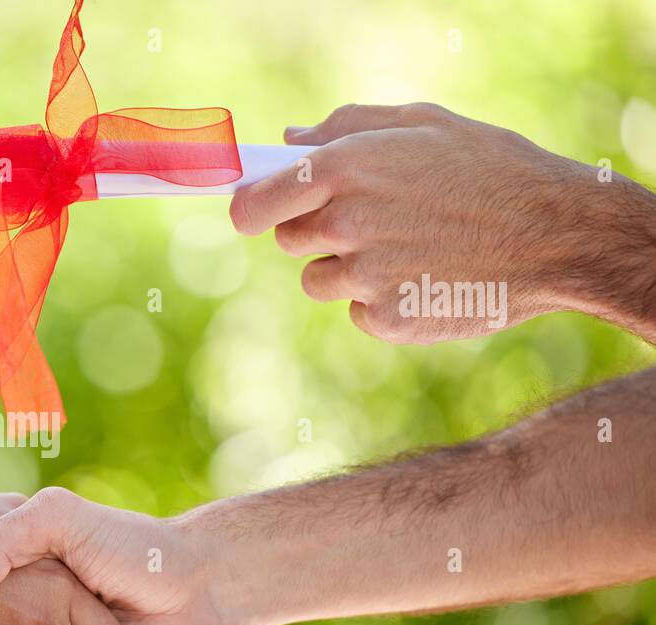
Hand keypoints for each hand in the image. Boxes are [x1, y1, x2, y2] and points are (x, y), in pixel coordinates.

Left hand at [229, 102, 655, 341]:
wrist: (555, 235)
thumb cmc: (490, 169)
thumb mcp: (422, 125)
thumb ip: (346, 129)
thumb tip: (287, 141)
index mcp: (343, 168)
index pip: (252, 204)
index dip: (250, 209)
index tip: (254, 213)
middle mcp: (344, 222)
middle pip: (288, 241)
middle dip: (316, 232)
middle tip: (370, 220)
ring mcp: (362, 275)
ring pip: (319, 279)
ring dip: (348, 268)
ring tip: (408, 247)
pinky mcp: (383, 318)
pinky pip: (357, 311)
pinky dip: (382, 300)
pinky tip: (426, 277)